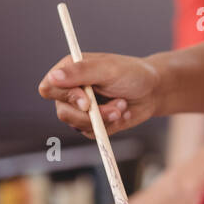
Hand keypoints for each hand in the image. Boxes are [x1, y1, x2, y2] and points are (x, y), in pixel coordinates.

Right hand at [38, 53, 161, 137]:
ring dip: (104, 119)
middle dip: (92, 114)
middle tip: (116, 108)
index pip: (49, 88)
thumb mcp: (109, 69)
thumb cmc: (132, 74)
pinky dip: (110, 126)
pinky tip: (123, 114)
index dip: (65, 97)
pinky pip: (92, 133)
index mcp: (70, 71)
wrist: (153, 91)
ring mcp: (81, 108)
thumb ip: (82, 72)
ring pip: (78, 125)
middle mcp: (71, 90)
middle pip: (63, 112)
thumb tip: (54, 77)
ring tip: (122, 106)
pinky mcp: (92, 123)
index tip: (87, 102)